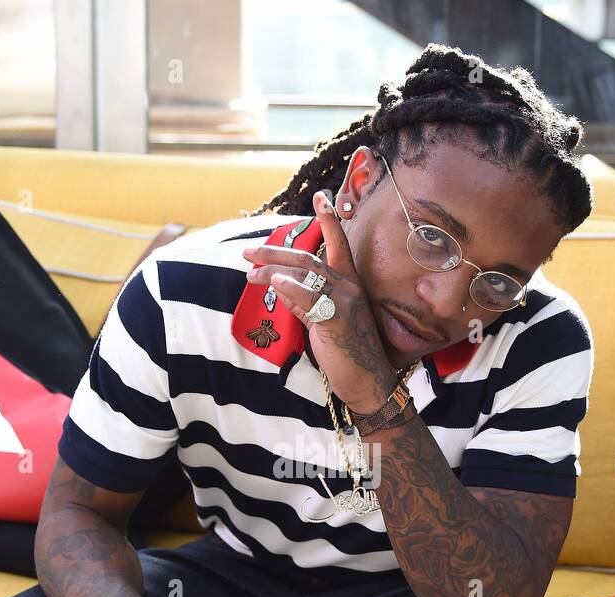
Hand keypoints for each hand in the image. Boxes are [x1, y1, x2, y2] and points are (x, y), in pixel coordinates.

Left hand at [241, 190, 392, 413]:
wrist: (367, 382)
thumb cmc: (346, 353)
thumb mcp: (321, 321)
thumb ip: (303, 301)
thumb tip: (279, 285)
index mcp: (350, 284)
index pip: (339, 245)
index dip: (330, 219)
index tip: (321, 196)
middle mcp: (349, 287)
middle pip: (308, 258)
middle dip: (274, 253)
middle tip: (247, 254)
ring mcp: (345, 302)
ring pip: (305, 274)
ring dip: (272, 270)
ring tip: (249, 272)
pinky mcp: (337, 320)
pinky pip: (310, 298)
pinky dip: (291, 289)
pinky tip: (274, 284)